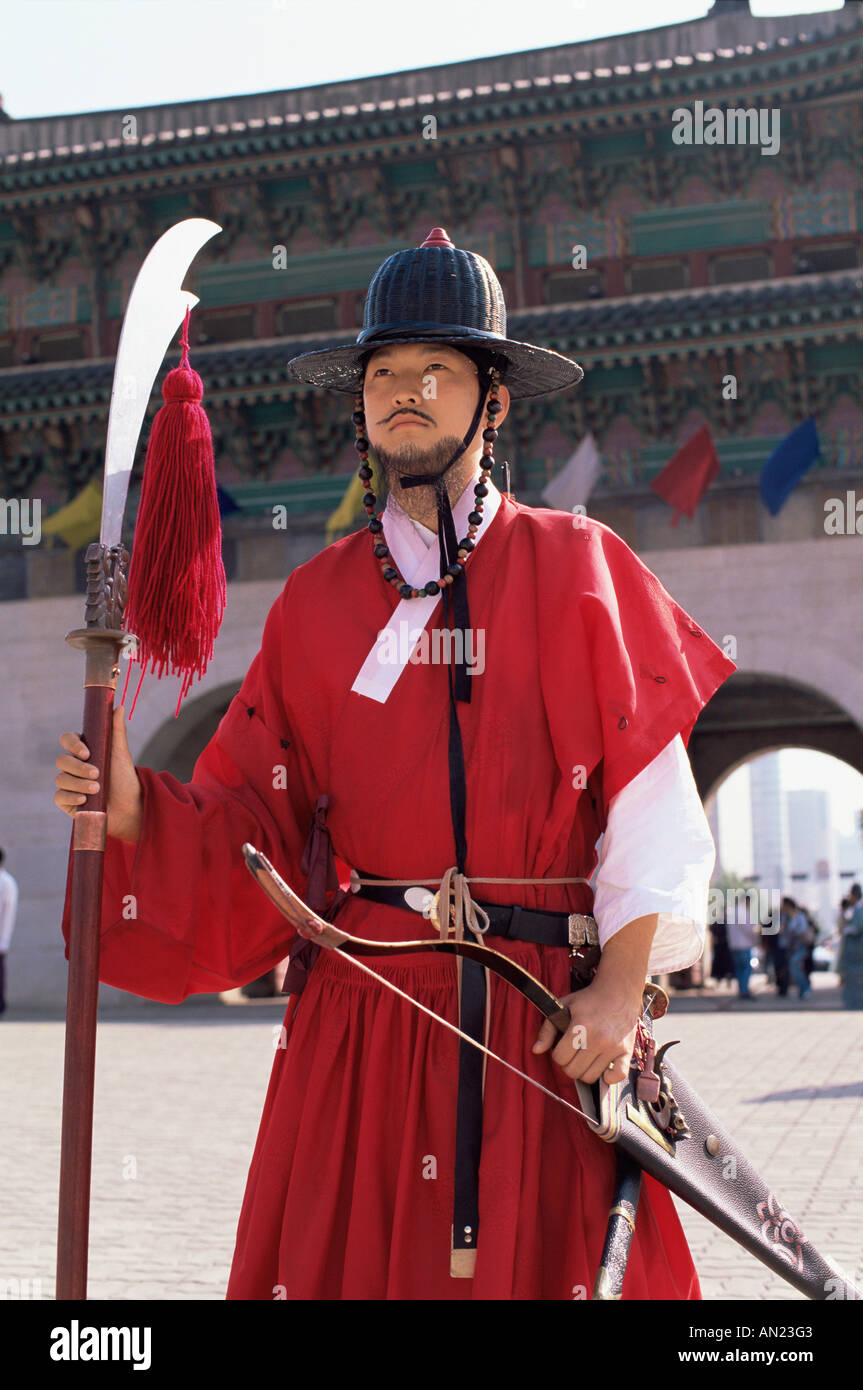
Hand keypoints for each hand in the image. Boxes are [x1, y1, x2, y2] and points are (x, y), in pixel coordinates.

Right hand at [54, 705, 142, 842]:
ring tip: (97, 789)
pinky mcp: (67, 802)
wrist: (131, 807)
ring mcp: (69, 784)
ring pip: (61, 779)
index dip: (72, 744)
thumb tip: (117, 706)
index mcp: (84, 751)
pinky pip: (59, 797)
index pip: (67, 740)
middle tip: (97, 774)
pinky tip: (84, 800)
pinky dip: (71, 798)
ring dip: (78, 784)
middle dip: (78, 767)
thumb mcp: (121, 754)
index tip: (87, 752)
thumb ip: (116, 731)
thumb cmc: (125, 779)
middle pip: (62, 760)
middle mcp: (73, 766)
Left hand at [532, 976, 641, 1084]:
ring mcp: (613, 1047)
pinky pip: (617, 1076)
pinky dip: (608, 1077)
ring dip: (584, 1071)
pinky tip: (603, 1067)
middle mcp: (598, 1038)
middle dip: (568, 1064)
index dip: (558, 1054)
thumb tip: (535, 1051)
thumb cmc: (588, 1000)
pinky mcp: (626, 1051)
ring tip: (585, 1058)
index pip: (560, 1058)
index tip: (563, 1046)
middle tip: (573, 1054)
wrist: (618, 992)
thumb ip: (547, 1029)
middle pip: (573, 1071)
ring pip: (591, 1077)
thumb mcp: (563, 1006)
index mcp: (580, 1026)